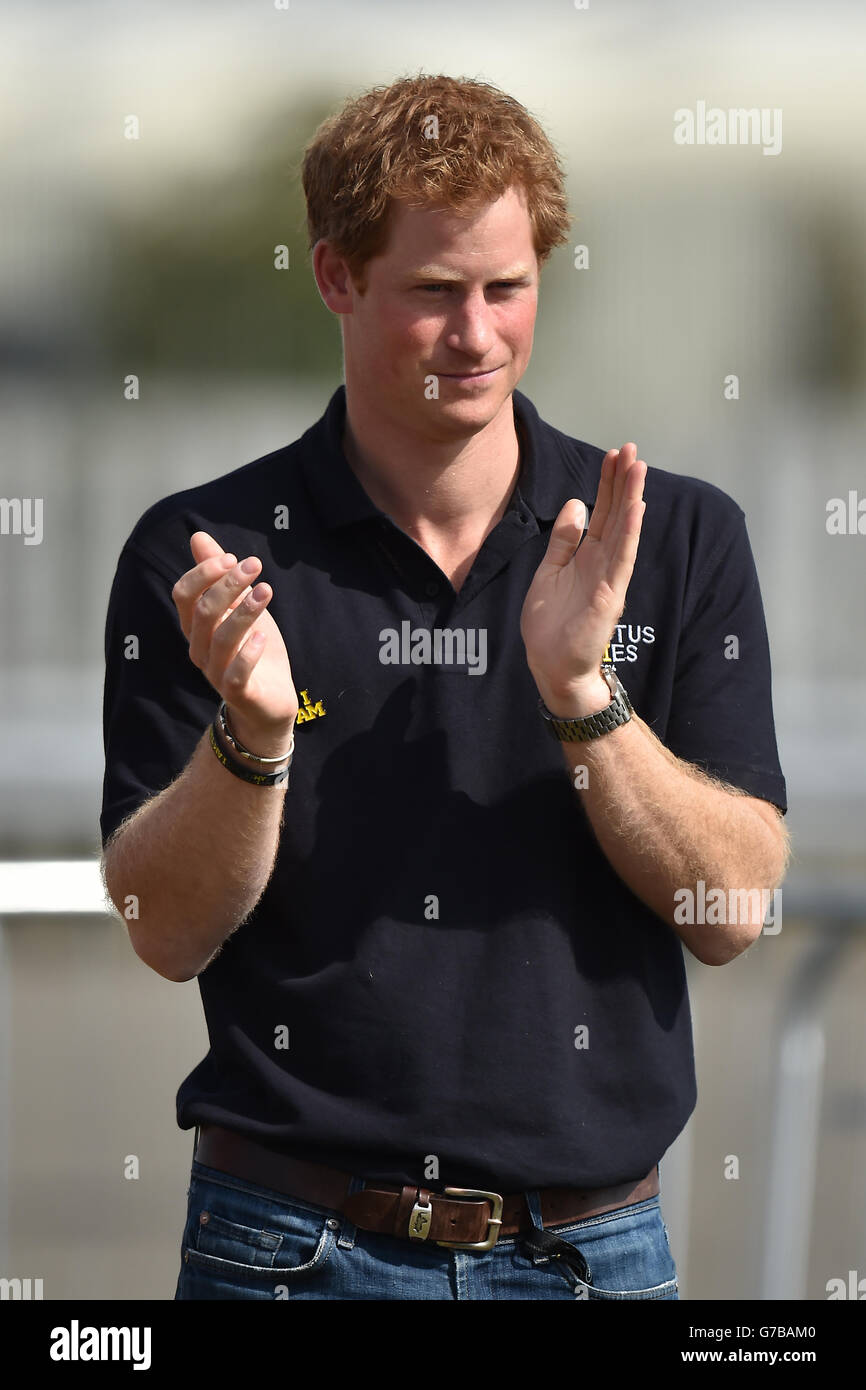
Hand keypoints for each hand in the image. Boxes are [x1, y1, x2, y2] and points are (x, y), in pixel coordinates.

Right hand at [171, 530, 298, 756]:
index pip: (184, 595)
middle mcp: (199, 649)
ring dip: (244, 611)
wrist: (270, 700)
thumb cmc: (253, 648)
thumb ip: (218, 575)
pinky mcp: (238, 693)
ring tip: (266, 590)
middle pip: (203, 612)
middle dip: (228, 585)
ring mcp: (215, 673)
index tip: (232, 558)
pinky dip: (248, 654)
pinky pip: (235, 675)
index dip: (203, 573)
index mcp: (196, 627)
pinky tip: (264, 635)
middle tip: (254, 565)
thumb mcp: (239, 606)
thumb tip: (197, 537)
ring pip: (221, 639)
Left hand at [520, 443, 645, 711]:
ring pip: (623, 531)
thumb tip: (574, 503)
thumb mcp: (550, 571)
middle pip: (615, 514)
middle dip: (622, 481)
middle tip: (631, 449)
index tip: (612, 455)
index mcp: (587, 556)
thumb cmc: (552, 626)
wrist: (553, 668)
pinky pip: (621, 560)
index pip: (601, 512)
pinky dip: (628, 534)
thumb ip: (563, 540)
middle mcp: (602, 563)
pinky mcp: (608, 596)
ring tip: (638, 468)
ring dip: (631, 499)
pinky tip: (635, 510)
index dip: (607, 483)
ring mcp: (608, 579)